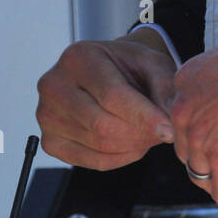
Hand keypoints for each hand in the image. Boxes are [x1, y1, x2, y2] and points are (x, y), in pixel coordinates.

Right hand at [36, 34, 176, 169]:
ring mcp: (47, 115)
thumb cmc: (128, 65)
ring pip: (99, 145)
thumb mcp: (152, 62)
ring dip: (133, 146)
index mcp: (78, 57)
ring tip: (149, 134)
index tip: (169, 130)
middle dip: (140, 134)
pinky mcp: (50, 141)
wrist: (107, 69)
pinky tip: (133, 144)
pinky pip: (91, 161)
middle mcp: (54, 84)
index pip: (112, 95)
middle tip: (163, 133)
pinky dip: (120, 158)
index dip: (143, 116)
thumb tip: (169, 123)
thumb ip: (164, 88)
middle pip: (102, 124)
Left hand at [169, 33, 217, 217]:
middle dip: (204, 160)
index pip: (183, 118)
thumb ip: (213, 82)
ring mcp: (201, 139)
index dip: (197, 132)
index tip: (211, 141)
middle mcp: (184, 112)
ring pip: (201, 175)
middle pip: (188, 149)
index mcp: (185, 83)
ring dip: (217, 186)